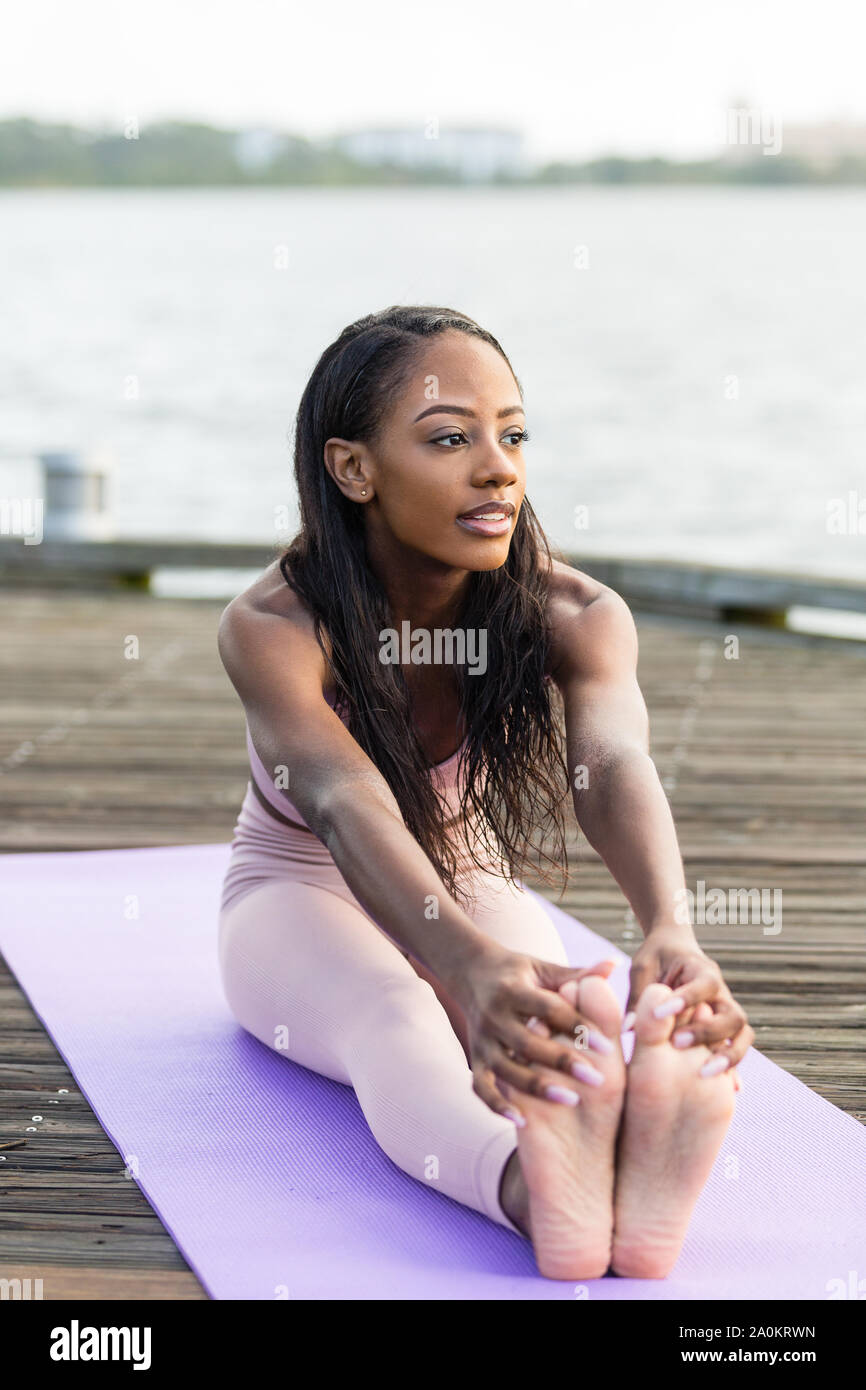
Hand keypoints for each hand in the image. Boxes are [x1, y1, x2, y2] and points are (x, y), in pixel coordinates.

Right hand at [450, 946, 618, 1121]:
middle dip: (562, 1061)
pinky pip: (481, 1087)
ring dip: (536, 1086)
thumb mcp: (544, 968)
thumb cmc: (520, 973)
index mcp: (514, 990)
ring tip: (571, 1100)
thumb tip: (614, 963)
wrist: (469, 971)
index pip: (549, 1008)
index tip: (607, 1043)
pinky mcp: (474, 1058)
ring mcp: (481, 1039)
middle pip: (527, 1042)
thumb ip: (579, 974)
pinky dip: (497, 1105)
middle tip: (597, 1079)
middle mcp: (493, 1015)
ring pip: (505, 1068)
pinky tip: (521, 1121)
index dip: (578, 1024)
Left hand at [626, 925, 753, 1077]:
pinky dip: (733, 1068)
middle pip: (733, 1014)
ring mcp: (726, 1011)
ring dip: (728, 1055)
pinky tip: (728, 1090)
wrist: (674, 948)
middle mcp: (721, 993)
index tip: (659, 1015)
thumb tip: (630, 1030)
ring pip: (742, 1034)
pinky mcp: (724, 1029)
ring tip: (703, 1074)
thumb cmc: (655, 956)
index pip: (705, 984)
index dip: (687, 999)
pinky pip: (736, 1048)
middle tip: (676, 1044)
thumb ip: (639, 996)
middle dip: (708, 1033)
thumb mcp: (642, 967)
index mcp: (702, 970)